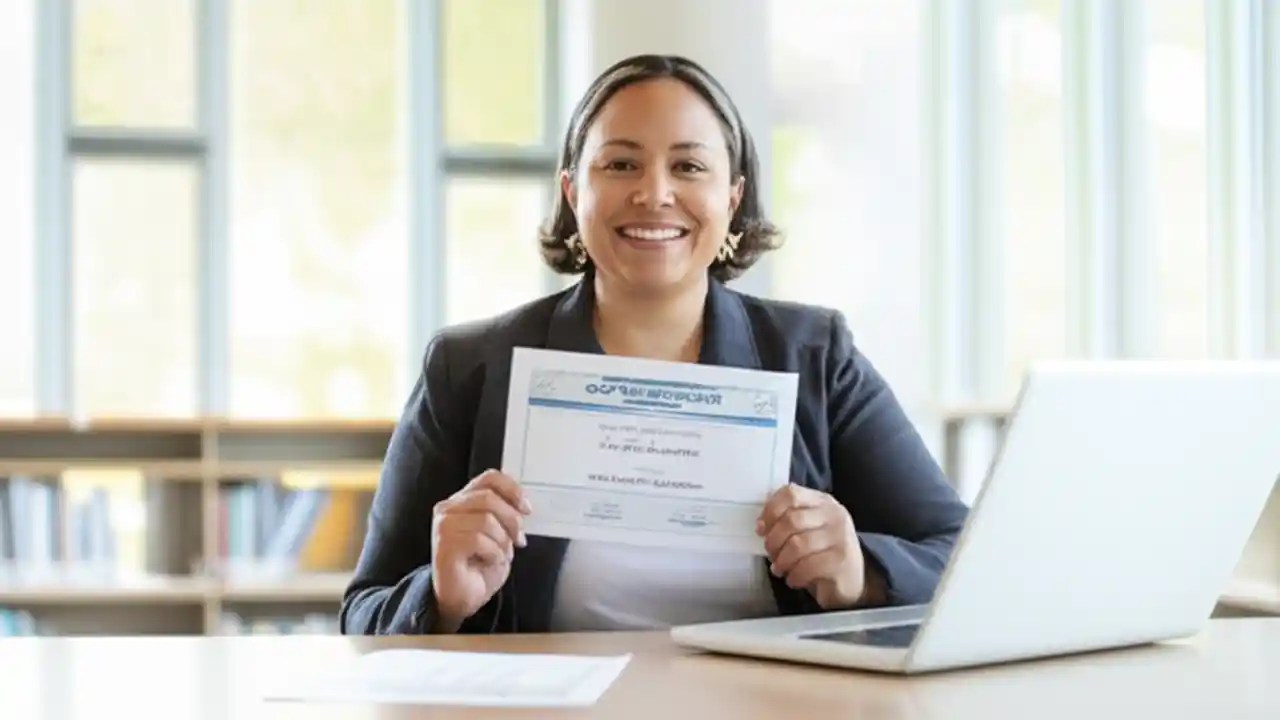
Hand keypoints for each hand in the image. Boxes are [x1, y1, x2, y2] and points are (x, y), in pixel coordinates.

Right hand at [431, 470, 530, 631]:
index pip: (489, 478)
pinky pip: (478, 540)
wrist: (462, 598)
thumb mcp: (499, 534)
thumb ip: (504, 514)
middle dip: (512, 520)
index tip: (526, 509)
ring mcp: (443, 526)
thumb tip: (522, 506)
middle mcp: (448, 508)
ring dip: (502, 541)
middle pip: (489, 498)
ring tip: (499, 554)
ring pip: (486, 520)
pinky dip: (493, 553)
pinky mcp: (444, 545)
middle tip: (519, 539)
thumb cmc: (480, 566)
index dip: (512, 489)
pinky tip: (489, 561)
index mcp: (462, 500)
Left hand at [757, 484, 876, 609]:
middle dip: (774, 541)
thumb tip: (761, 526)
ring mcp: (841, 537)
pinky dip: (794, 576)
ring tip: (780, 569)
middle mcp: (834, 515)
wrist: (854, 579)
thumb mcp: (809, 528)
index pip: (791, 493)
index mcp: (822, 501)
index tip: (761, 529)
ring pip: (797, 545)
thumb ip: (788, 519)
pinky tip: (794, 579)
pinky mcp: (842, 561)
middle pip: (791, 520)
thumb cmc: (823, 552)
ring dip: (782, 561)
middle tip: (771, 554)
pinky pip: (807, 566)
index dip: (770, 510)